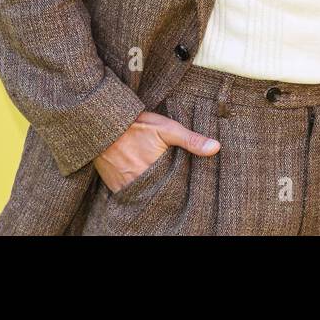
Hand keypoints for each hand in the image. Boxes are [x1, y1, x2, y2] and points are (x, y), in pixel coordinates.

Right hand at [93, 110, 219, 192]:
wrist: (103, 125)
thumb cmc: (137, 125)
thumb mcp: (168, 128)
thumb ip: (191, 140)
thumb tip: (216, 148)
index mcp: (156, 170)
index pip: (175, 186)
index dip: (181, 184)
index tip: (185, 180)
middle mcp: (140, 182)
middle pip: (159, 191)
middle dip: (167, 188)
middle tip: (172, 180)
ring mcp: (126, 186)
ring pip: (144, 194)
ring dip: (151, 189)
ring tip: (158, 181)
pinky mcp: (114, 187)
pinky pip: (129, 194)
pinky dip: (136, 190)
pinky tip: (143, 181)